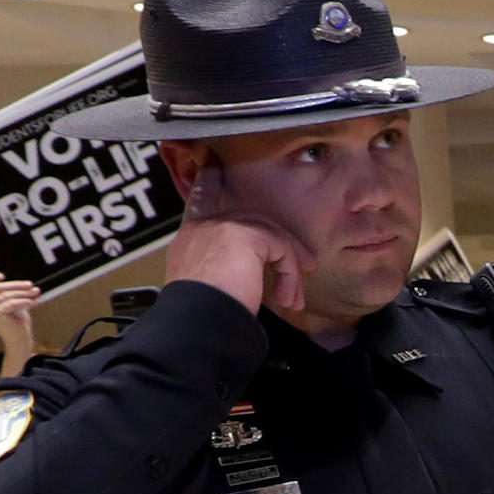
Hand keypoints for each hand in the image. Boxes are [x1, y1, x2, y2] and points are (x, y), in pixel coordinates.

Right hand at [0, 267, 41, 355]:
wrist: (19, 340)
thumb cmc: (17, 322)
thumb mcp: (14, 303)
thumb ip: (15, 292)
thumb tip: (29, 284)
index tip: (3, 276)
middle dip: (17, 286)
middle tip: (31, 286)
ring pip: (7, 295)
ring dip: (24, 293)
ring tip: (35, 294)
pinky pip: (11, 303)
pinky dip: (24, 301)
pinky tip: (34, 302)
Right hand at [166, 174, 312, 318]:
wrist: (199, 325)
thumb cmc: (204, 318)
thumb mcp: (212, 289)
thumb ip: (225, 272)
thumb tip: (248, 281)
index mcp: (189, 241)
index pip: (199, 202)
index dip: (207, 185)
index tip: (211, 168)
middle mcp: (201, 229)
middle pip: (249, 220)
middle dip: (281, 243)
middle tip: (304, 264)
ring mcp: (221, 227)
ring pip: (269, 235)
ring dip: (288, 268)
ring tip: (293, 296)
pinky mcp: (243, 235)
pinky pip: (279, 247)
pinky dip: (289, 274)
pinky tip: (287, 297)